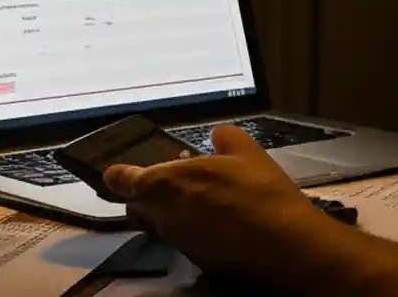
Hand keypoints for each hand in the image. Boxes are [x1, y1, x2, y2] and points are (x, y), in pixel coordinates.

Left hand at [103, 126, 326, 275]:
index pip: (124, 180)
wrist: (282, 245)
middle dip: (144, 194)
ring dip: (165, 210)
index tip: (115, 173)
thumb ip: (225, 139)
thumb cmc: (259, 191)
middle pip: (137, 205)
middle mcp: (163, 214)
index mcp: (166, 183)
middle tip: (166, 181)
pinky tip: (214, 220)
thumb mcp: (247, 151)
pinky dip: (187, 227)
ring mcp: (178, 240)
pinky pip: (180, 238)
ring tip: (193, 198)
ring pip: (157, 224)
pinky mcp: (196, 259)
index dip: (118, 175)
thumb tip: (216, 138)